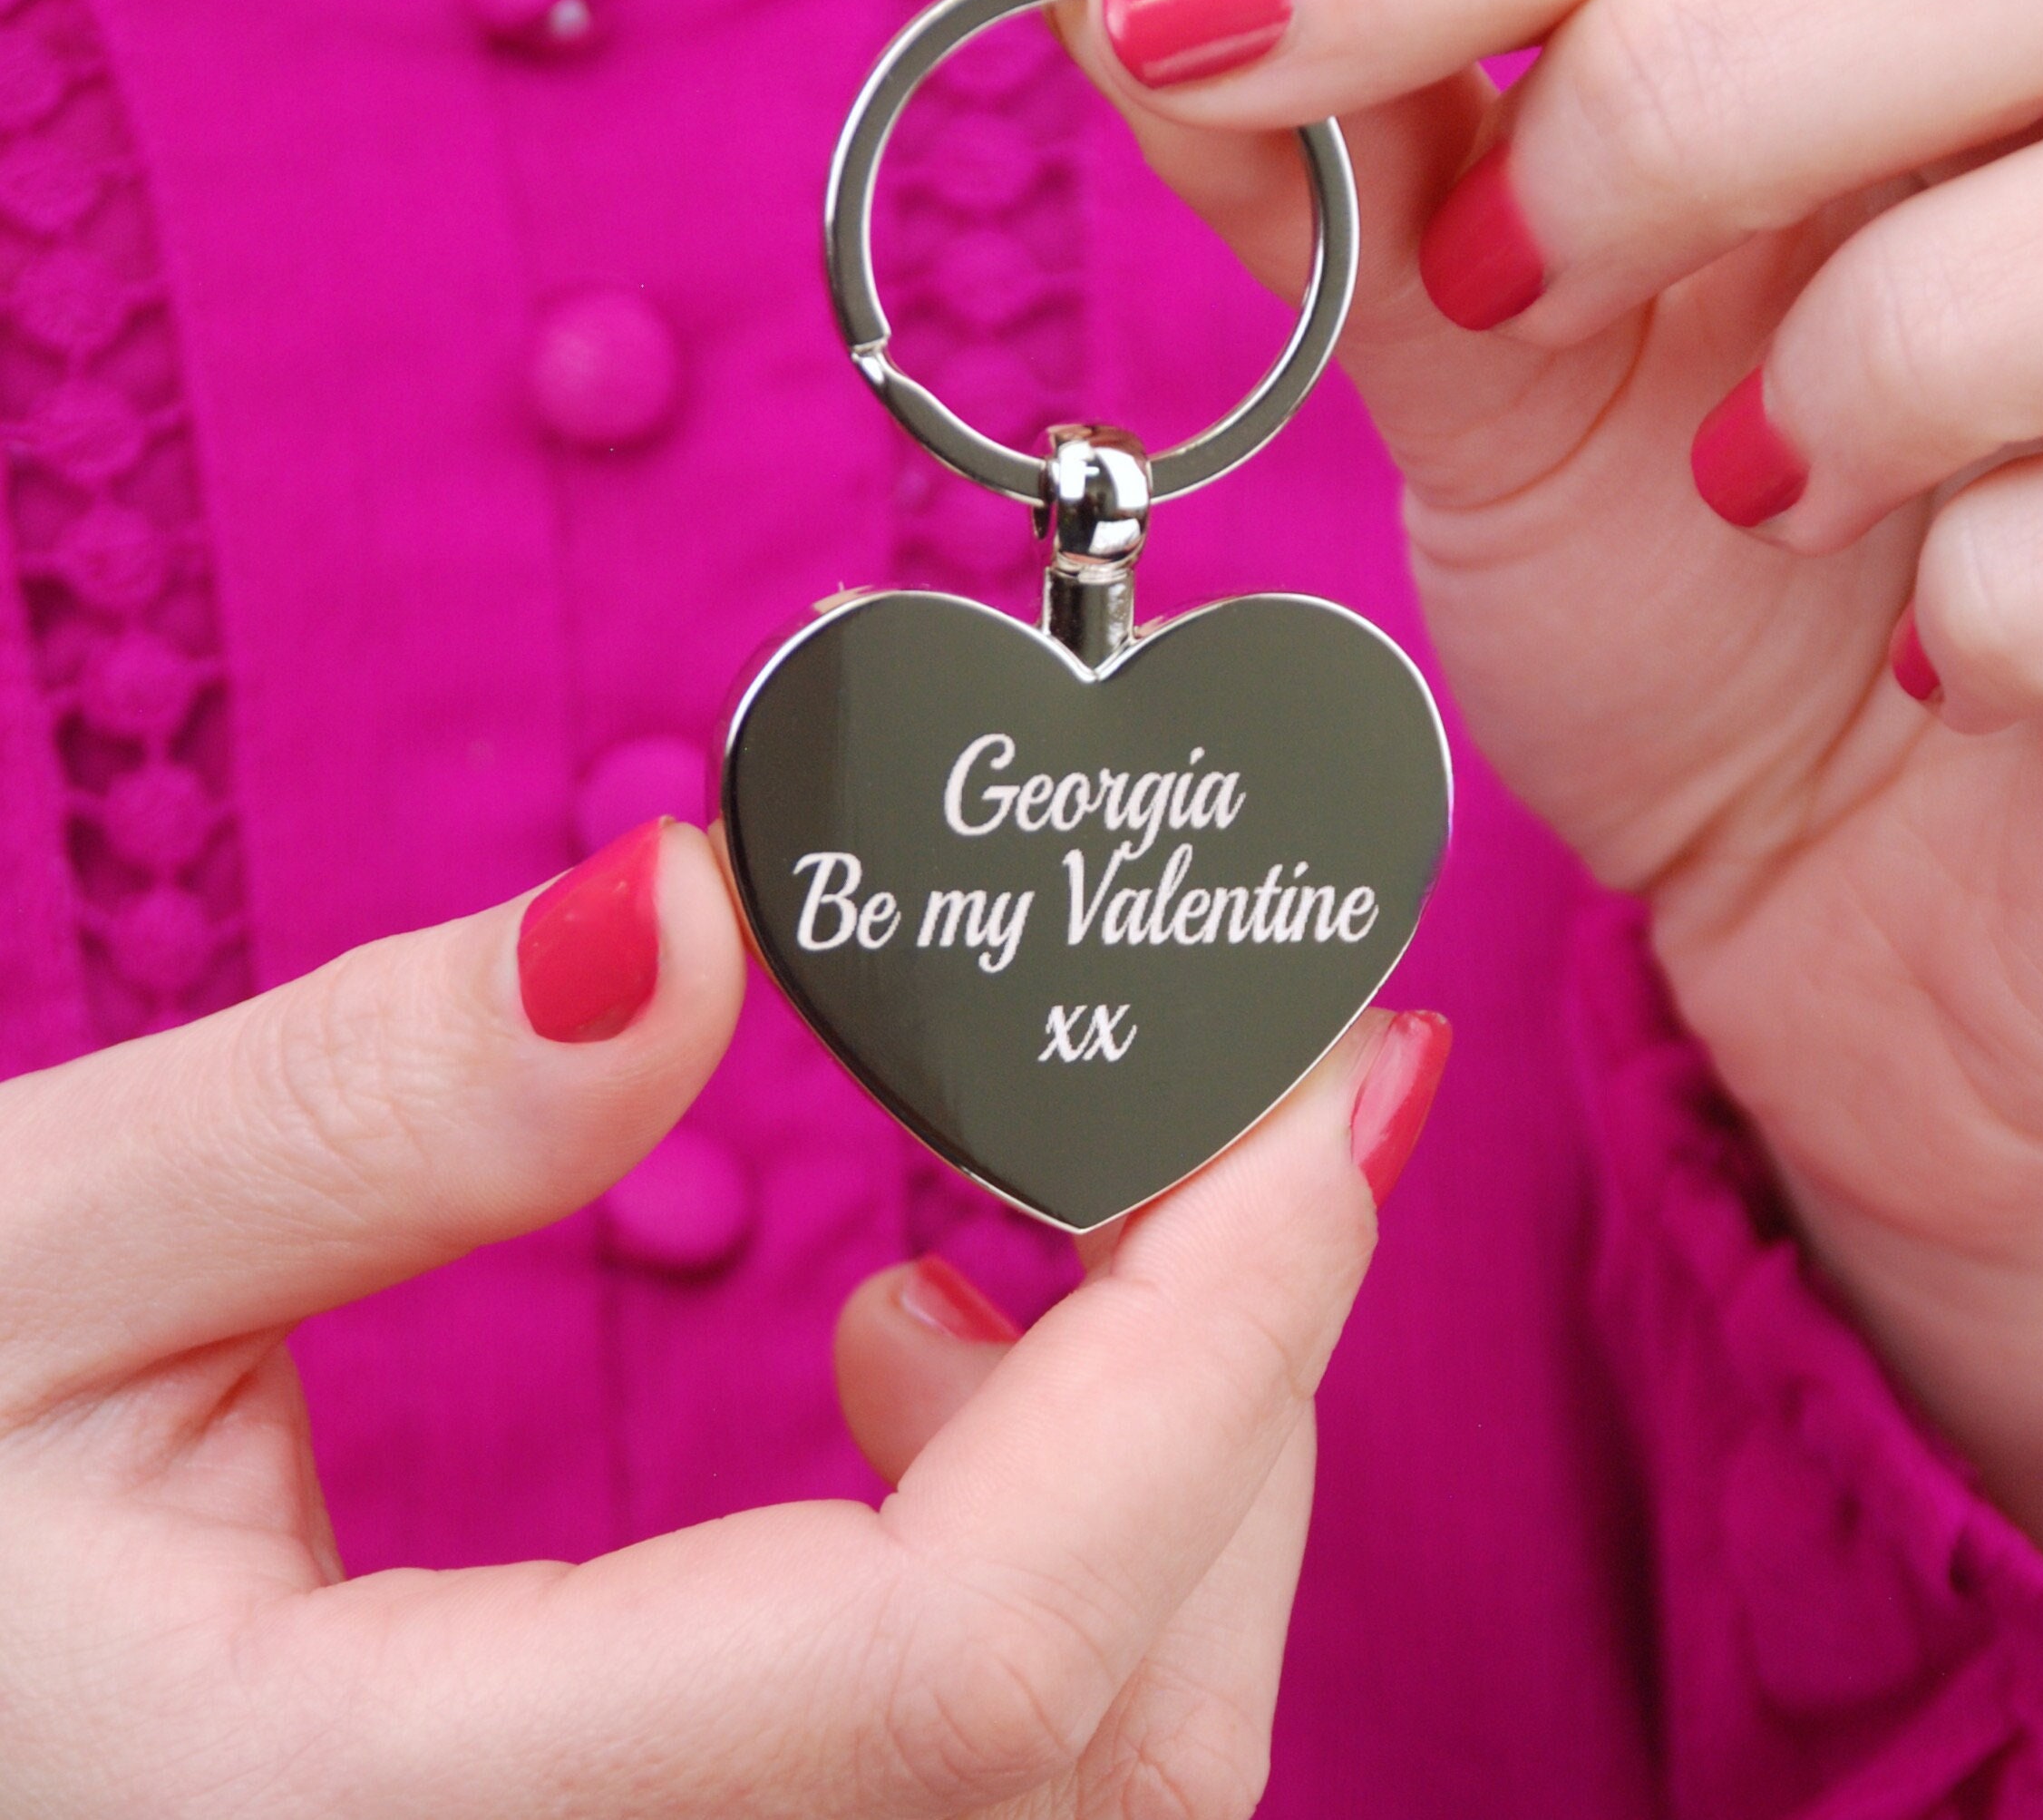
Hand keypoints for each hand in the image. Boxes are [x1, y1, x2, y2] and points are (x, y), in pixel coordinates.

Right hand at [0, 816, 1440, 1814]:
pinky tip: (919, 1361)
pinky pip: (1008, 1784)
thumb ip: (358, 1109)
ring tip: (1027, 1215)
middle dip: (1239, 1369)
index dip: (1209, 1345)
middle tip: (1215, 1080)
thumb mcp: (10, 1274)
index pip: (974, 1656)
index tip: (1316, 1078)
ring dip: (1167, 1457)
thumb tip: (694, 906)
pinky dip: (1071, 1550)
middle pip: (1116, 1742)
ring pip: (1102, 1783)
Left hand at [1052, 0, 2042, 1554]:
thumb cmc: (1696, 614)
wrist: (1872, 883)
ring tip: (1756, 486)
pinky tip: (1937, 653)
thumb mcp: (1502, 386)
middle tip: (1513, 291)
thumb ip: (1363, 183)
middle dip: (1671, 106)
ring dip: (1854, 369)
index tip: (1165, 10)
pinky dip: (1986, 603)